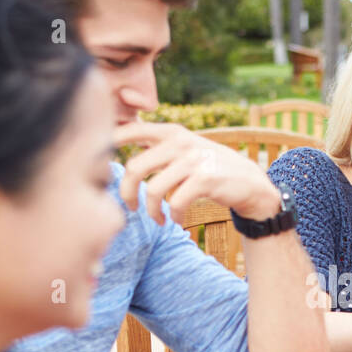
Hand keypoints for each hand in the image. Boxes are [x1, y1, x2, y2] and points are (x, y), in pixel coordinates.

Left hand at [114, 122, 281, 223]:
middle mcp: (180, 142)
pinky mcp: (205, 180)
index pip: (130, 131)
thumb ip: (157, 145)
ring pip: (153, 190)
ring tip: (157, 219)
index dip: (109, 145)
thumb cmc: (209, 168)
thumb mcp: (184, 148)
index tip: (103, 165)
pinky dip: (173, 216)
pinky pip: (176, 203)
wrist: (248, 181)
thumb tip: (118, 138)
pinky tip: (176, 220)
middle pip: (134, 167)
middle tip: (130, 207)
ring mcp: (193, 160)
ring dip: (151, 211)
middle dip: (127, 193)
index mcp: (171, 132)